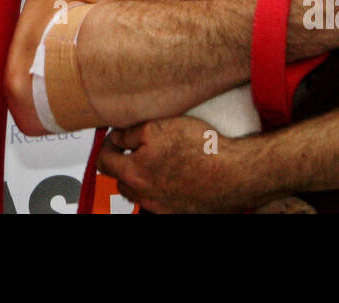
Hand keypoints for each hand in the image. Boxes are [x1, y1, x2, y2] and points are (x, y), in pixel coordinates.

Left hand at [97, 116, 259, 213]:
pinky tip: (174, 174)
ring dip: (141, 178)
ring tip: (156, 161)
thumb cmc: (201, 150)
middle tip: (135, 147)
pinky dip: (160, 188)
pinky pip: (159, 200)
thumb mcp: (157, 127)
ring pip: (140, 193)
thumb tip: (118, 136)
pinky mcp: (179, 211)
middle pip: (120, 180)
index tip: (117, 137)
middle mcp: (145, 195)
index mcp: (134, 174)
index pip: (104, 161)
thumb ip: (130, 133)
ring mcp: (162, 206)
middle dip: (123, 163)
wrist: (234, 173)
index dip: (109, 144)